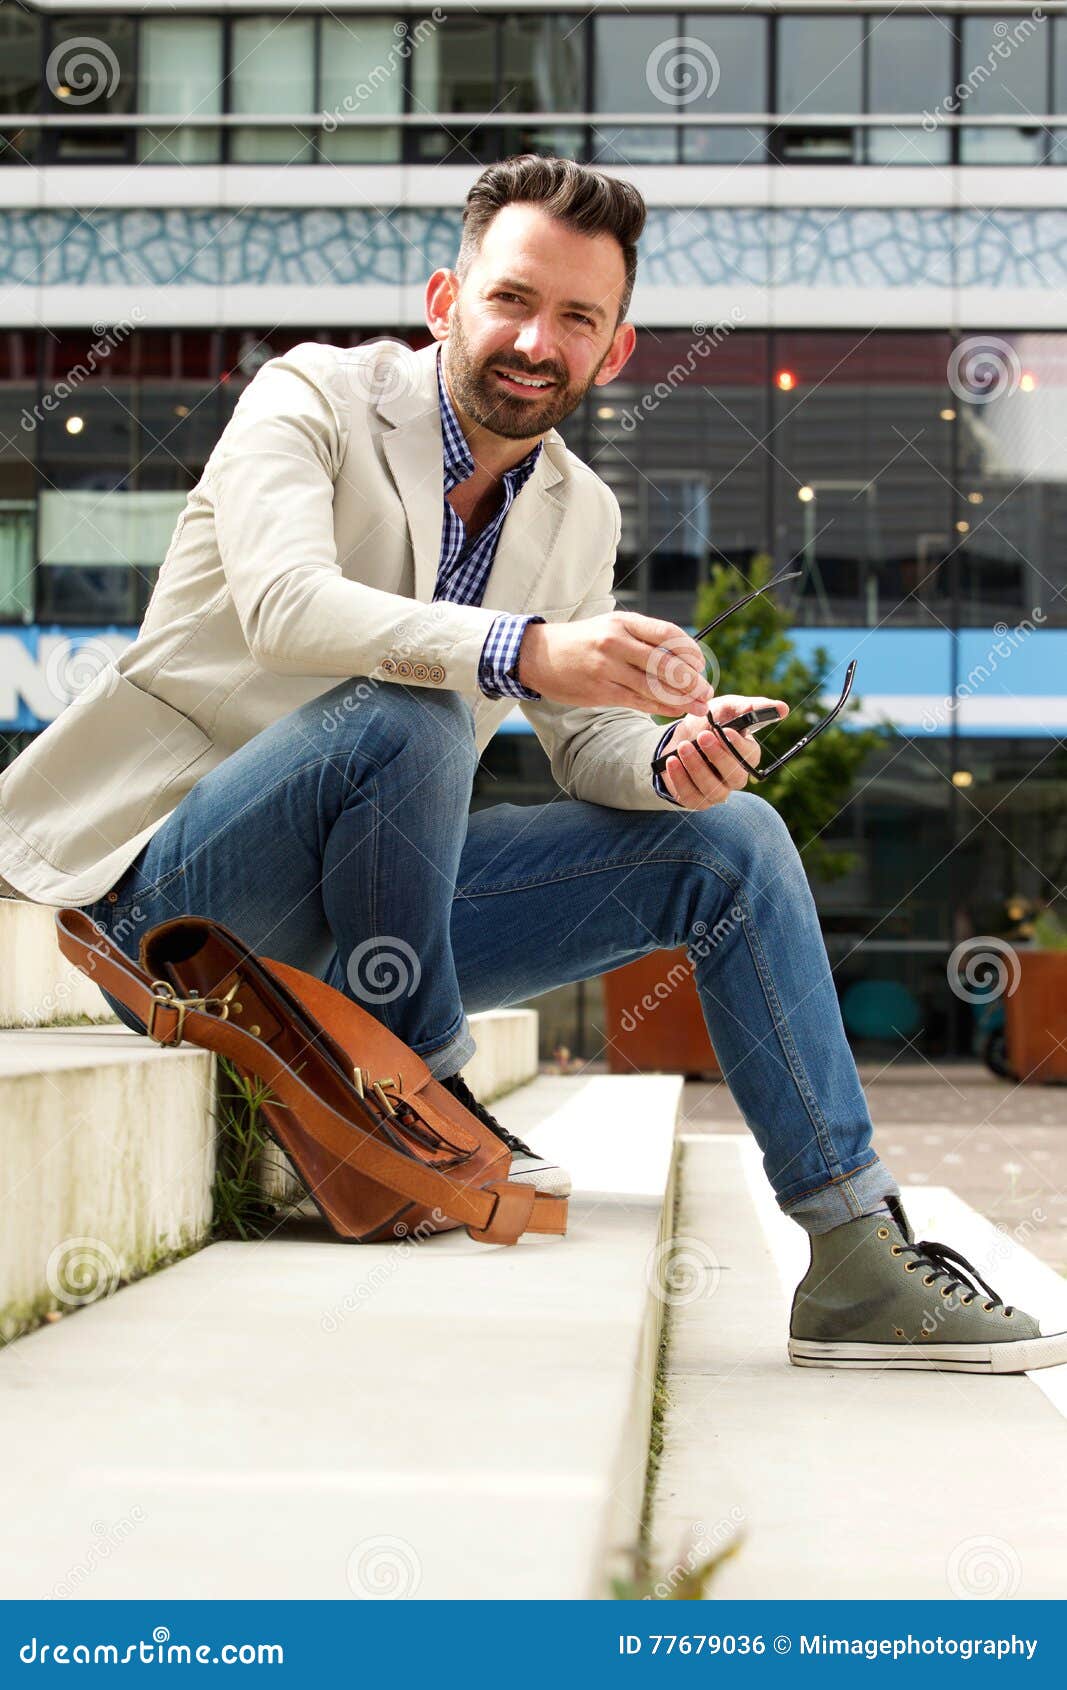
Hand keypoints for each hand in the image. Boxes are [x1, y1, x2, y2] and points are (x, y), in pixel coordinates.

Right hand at [517, 613, 713, 715]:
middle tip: (706, 691)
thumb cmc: (584, 641)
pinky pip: (638, 701)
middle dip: (691, 681)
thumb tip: (682, 656)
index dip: (690, 652)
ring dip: (681, 699)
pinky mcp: (601, 691)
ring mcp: (608, 668)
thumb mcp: (613, 627)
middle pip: (665, 663)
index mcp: (623, 622)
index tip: (700, 665)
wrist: (540, 655)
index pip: (668, 634)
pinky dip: (660, 708)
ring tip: (698, 705)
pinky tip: (674, 710)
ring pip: (654, 686)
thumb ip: (643, 638)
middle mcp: (616, 643)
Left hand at [658, 695, 788, 810]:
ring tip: (683, 746)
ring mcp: (717, 791)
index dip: (739, 746)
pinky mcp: (697, 800)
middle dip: (718, 756)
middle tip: (703, 736)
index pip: (750, 756)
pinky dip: (680, 779)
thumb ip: (750, 707)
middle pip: (735, 776)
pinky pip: (691, 797)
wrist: (678, 738)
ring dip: (697, 768)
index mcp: (747, 755)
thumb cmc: (708, 723)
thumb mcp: (726, 708)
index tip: (726, 731)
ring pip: (713, 789)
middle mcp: (736, 777)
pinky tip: (671, 762)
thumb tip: (782, 708)